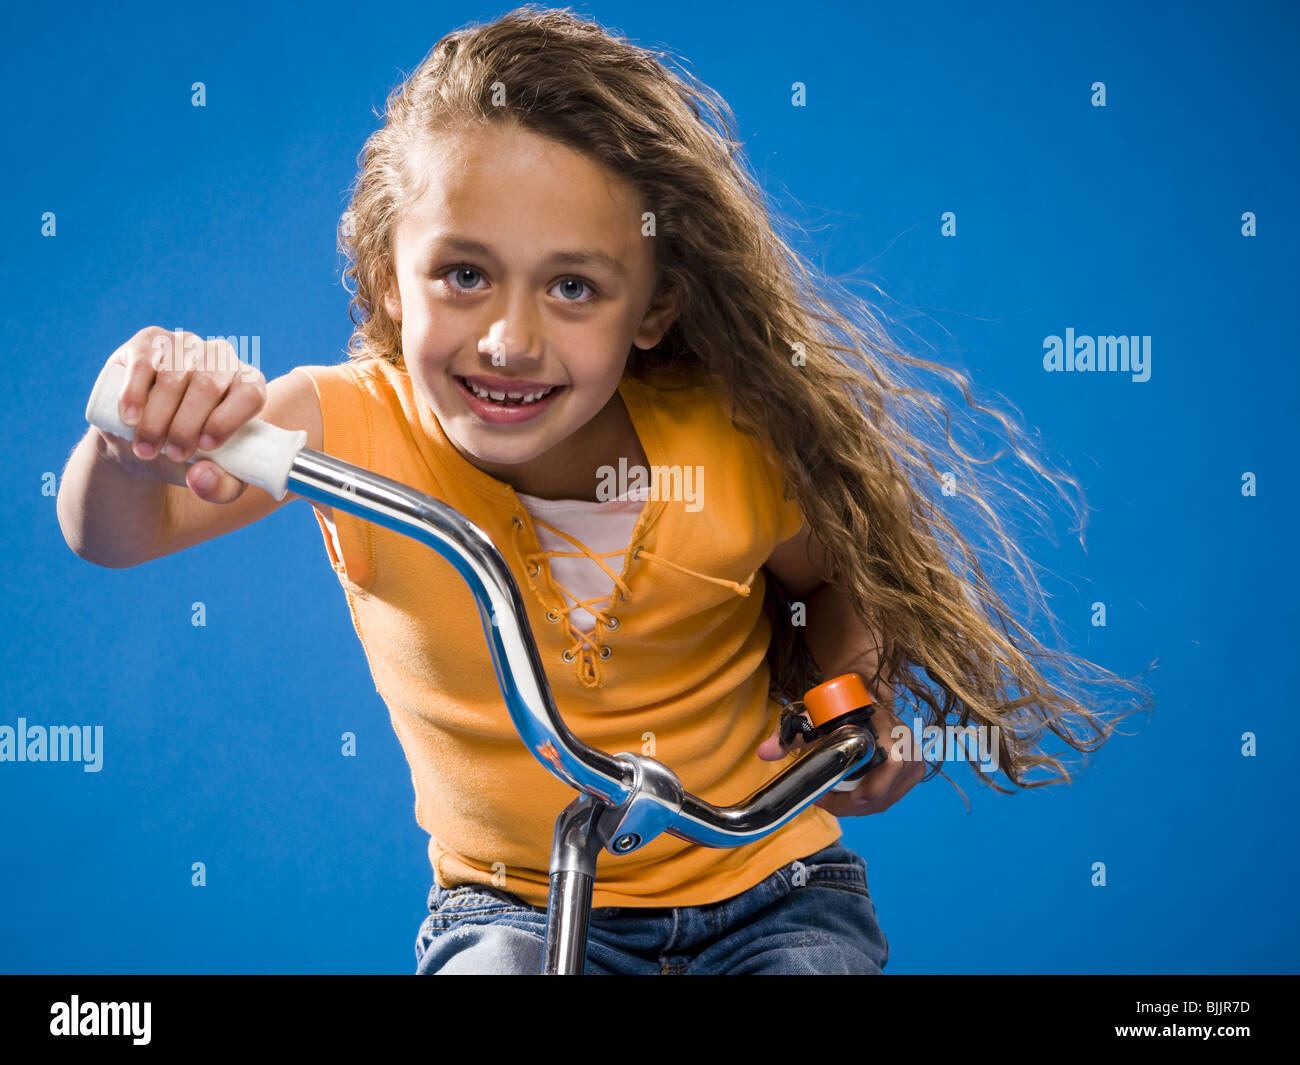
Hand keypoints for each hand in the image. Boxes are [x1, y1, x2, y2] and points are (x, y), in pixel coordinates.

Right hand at [98, 326, 266, 502]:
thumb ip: (220, 488)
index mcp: (248, 385)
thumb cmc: (188, 457)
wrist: (142, 441)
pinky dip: (135, 393)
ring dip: (157, 418)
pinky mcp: (151, 340)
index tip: (205, 447)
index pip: (250, 394)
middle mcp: (222, 358)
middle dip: (186, 426)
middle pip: (208, 387)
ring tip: (146, 448)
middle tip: (170, 454)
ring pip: (173, 378)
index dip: (227, 420)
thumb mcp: (212, 480)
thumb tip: (202, 476)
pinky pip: (144, 363)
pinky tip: (130, 418)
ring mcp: (186, 345)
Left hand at [757, 698, 926, 816]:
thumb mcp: (814, 718)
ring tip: (832, 799)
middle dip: (849, 805)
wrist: (866, 701)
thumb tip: (764, 752)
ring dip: (857, 807)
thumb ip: (789, 735)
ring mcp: (914, 762)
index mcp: (887, 732)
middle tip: (824, 801)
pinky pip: (889, 799)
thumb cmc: (840, 709)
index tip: (829, 797)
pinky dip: (868, 803)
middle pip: (879, 797)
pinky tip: (849, 798)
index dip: (857, 795)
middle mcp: (907, 748)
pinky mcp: (914, 773)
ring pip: (883, 802)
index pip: (883, 775)